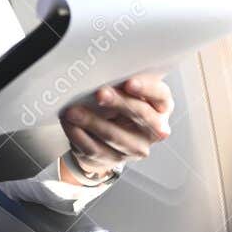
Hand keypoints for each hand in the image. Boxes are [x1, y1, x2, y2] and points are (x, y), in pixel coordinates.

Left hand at [59, 73, 173, 178]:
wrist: (108, 137)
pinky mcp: (115, 160)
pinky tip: (70, 125)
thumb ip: (124, 83)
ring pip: (115, 135)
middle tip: (100, 93)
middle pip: (141, 115)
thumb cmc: (120, 105)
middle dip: (119, 103)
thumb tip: (105, 71)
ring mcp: (136, 148)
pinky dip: (79, 135)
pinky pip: (95, 149)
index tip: (129, 83)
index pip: (161, 96)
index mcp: (162, 107)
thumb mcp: (127, 92)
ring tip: (73, 111)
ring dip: (92, 121)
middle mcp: (155, 130)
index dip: (147, 89)